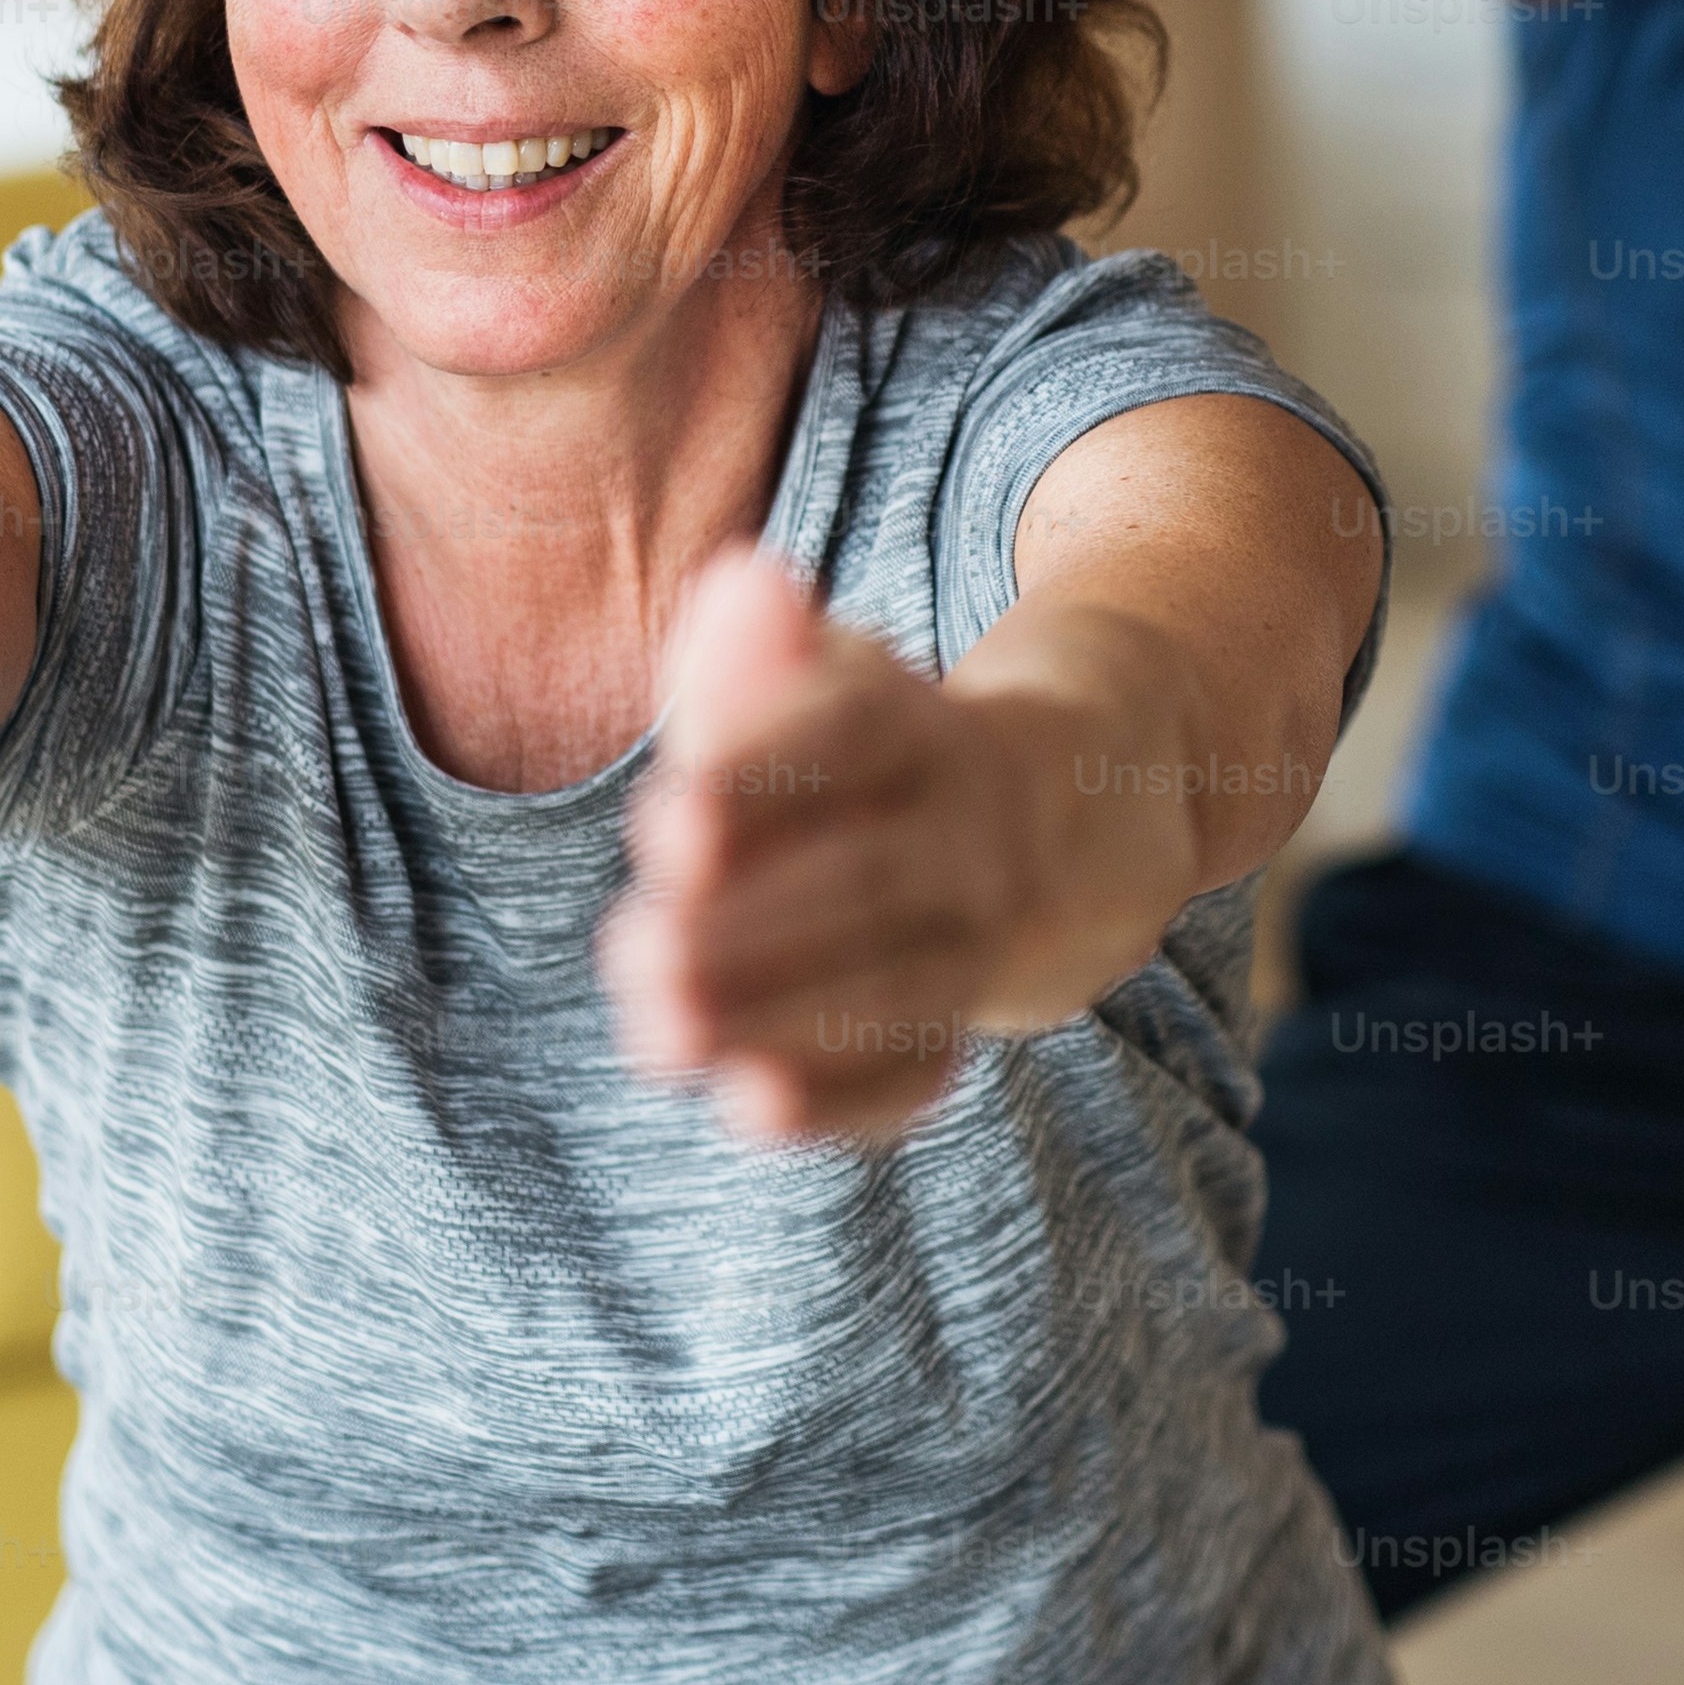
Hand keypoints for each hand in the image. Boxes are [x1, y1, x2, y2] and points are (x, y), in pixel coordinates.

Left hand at [600, 548, 1059, 1148]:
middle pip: (867, 879)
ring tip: (657, 1034)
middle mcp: (969, 839)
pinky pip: (916, 1074)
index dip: (761, 778)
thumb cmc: (870, 752)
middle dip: (748, 924)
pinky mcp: (959, 1032)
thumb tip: (743, 578)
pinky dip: (840, 1099)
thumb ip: (761, 646)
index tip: (661, 820)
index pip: (852, 742)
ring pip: (892, 987)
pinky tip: (749, 1106)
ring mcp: (975, 943)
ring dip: (775, 1015)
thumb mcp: (828, 679)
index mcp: (926, 730)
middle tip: (632, 954)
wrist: (1052, 828)